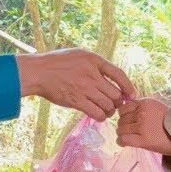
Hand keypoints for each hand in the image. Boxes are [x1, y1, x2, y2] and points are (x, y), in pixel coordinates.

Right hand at [16, 49, 135, 120]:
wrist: (39, 72)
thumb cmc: (57, 62)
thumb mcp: (79, 55)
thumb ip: (95, 63)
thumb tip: (111, 76)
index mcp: (94, 60)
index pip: (119, 74)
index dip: (128, 86)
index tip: (132, 94)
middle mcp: (91, 74)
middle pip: (116, 93)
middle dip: (118, 102)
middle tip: (114, 105)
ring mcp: (84, 88)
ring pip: (108, 105)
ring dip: (110, 111)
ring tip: (106, 111)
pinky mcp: (76, 101)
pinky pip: (96, 113)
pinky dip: (101, 116)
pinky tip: (98, 115)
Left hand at [116, 98, 170, 156]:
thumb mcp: (157, 108)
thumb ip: (143, 109)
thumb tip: (127, 112)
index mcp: (145, 103)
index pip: (123, 108)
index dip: (124, 116)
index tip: (128, 122)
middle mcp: (142, 113)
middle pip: (121, 120)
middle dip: (123, 126)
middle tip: (129, 132)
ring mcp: (142, 126)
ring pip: (120, 130)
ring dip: (122, 134)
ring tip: (129, 138)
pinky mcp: (143, 139)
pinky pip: (123, 140)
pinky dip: (121, 142)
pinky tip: (125, 143)